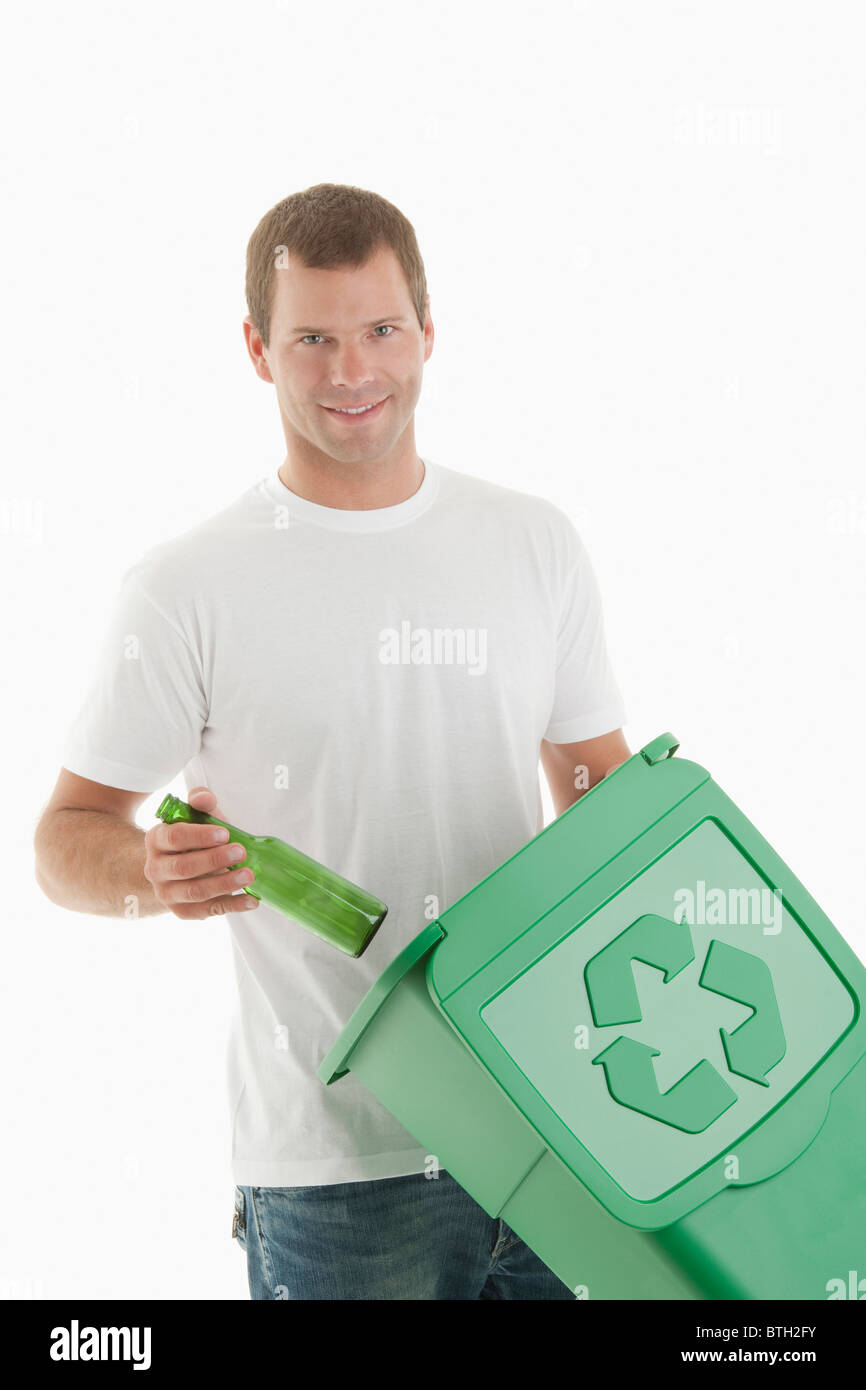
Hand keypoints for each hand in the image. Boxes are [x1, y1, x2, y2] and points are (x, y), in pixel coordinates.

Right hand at [143, 785, 259, 918]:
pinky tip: (251, 900)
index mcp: (156, 840)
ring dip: (224, 884)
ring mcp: (167, 893)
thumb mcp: (195, 817)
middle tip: (240, 852)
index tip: (225, 833)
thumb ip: (200, 803)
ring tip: (248, 875)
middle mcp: (155, 869)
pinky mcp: (182, 911)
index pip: (174, 837)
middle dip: (214, 860)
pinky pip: (207, 911)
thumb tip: (205, 797)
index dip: (199, 836)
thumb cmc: (191, 838)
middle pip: (183, 867)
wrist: (176, 869)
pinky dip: (232, 906)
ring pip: (194, 892)